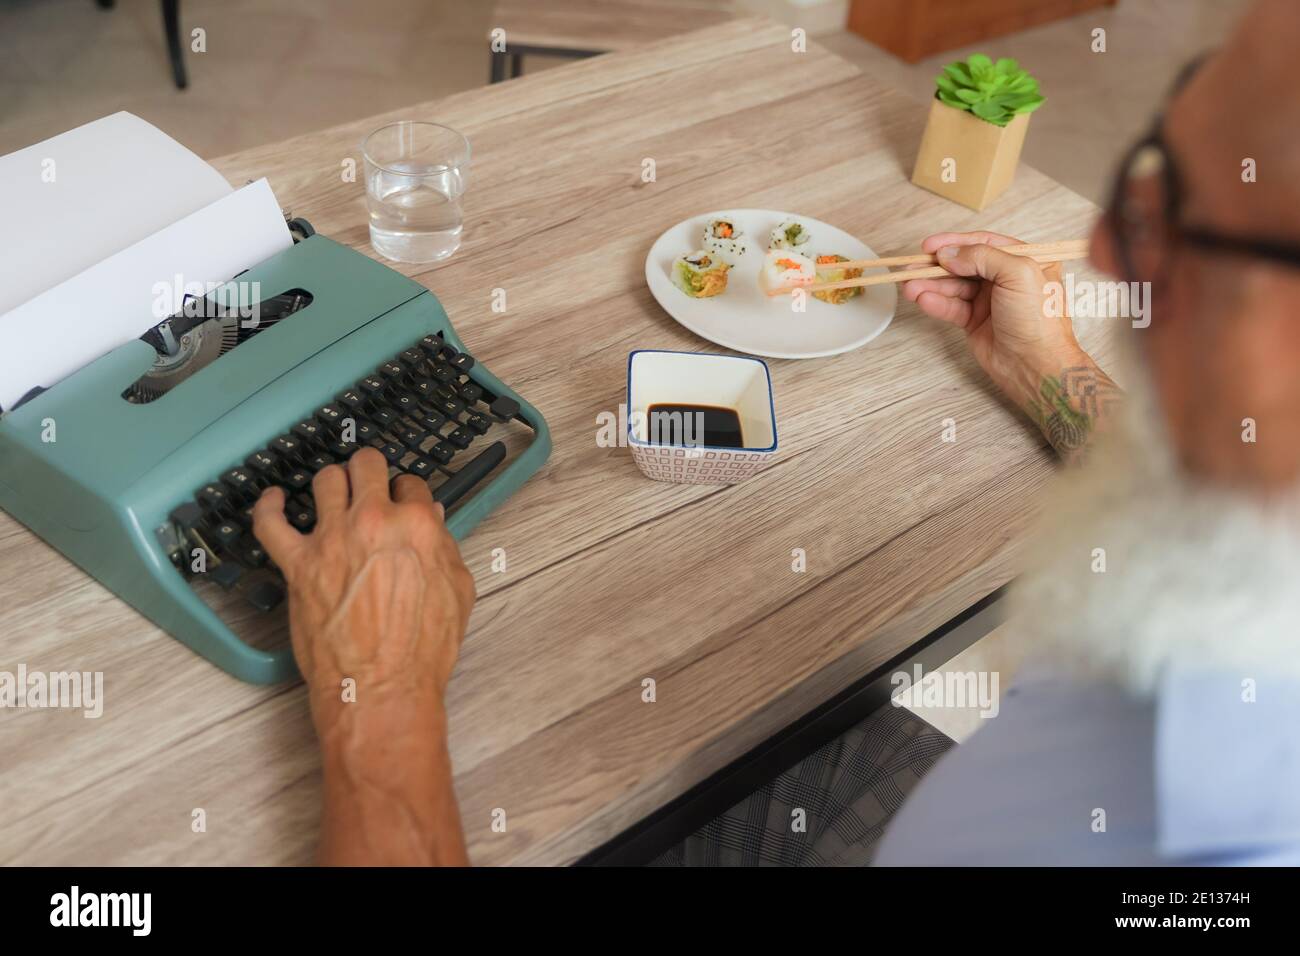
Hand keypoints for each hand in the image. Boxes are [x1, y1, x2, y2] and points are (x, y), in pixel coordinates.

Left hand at [252, 447, 474, 708]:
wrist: (382, 687)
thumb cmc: (422, 650)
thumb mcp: (457, 592)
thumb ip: (445, 549)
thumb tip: (433, 522)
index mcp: (418, 525)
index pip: (411, 484)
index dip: (408, 494)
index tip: (403, 505)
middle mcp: (373, 522)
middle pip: (367, 466)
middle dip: (370, 471)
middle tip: (369, 484)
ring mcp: (331, 540)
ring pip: (325, 481)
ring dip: (333, 484)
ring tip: (334, 495)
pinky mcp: (298, 564)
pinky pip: (270, 522)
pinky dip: (269, 505)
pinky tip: (275, 499)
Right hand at [902, 231, 1119, 463]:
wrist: (1035, 365)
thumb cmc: (1038, 320)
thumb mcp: (1018, 274)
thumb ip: (983, 256)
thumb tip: (950, 253)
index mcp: (1024, 260)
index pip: (984, 243)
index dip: (955, 243)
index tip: (930, 246)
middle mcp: (1006, 278)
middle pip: (964, 265)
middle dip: (937, 266)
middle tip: (911, 267)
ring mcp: (989, 300)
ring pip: (954, 286)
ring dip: (930, 285)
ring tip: (909, 287)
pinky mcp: (975, 321)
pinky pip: (952, 307)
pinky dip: (936, 303)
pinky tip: (923, 300)